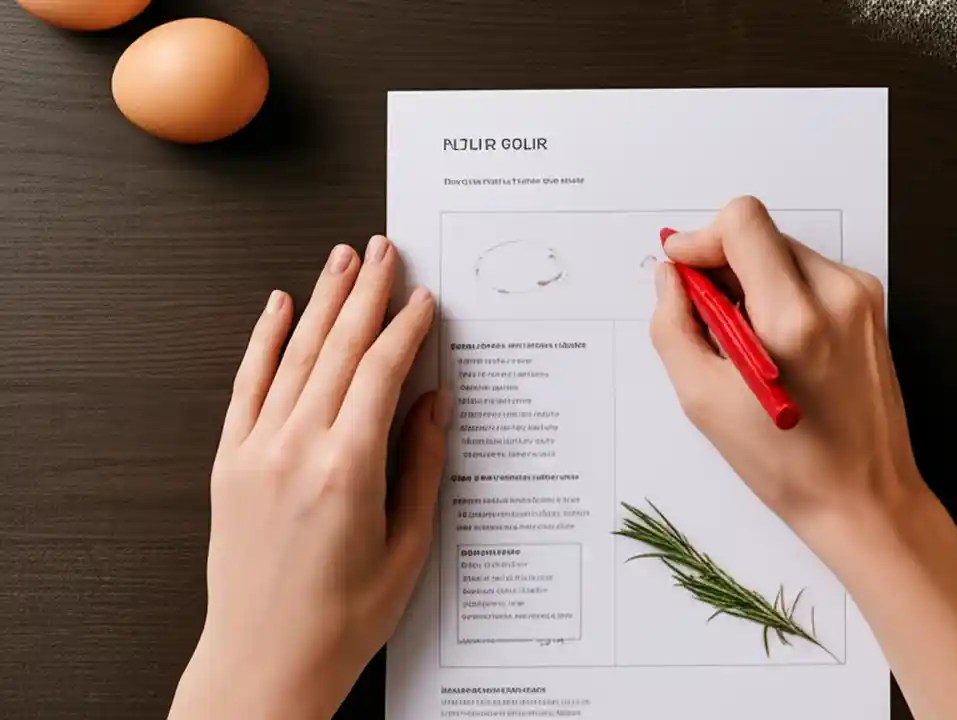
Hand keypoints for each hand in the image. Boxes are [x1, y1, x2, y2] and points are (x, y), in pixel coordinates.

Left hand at [169, 236, 449, 719]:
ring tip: (341, 260)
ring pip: (295, 356)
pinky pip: (246, 386)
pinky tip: (277, 308)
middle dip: (366, 293)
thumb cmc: (340, 619)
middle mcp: (296, 450)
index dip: (407, 328)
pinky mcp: (228, 464)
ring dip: (321, 302)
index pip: (382, 373)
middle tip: (384, 250)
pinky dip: (263, 342)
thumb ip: (422, 467)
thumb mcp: (407, 548)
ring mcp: (255, 452)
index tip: (423, 298)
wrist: (264, 661)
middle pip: (338, 349)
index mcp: (348, 470)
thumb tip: (435, 406)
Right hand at [651, 198, 956, 719]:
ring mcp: (860, 298)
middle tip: (707, 320)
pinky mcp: (870, 309)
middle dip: (722, 266)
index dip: (700, 239)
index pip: (742, 221)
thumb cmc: (788, 465)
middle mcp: (837, 295)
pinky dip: (781, 296)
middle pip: (760, 234)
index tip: (682, 270)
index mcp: (794, 317)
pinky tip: (775, 348)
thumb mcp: (705, 400)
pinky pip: (810, 276)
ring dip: (751, 282)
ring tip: (744, 344)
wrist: (864, 498)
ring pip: (783, 253)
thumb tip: (669, 277)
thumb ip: (674, 326)